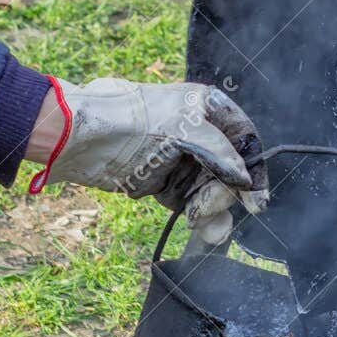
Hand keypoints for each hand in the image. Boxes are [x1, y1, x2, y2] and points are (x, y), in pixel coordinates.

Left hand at [27, 78, 268, 246]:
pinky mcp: (166, 183)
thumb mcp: (184, 127)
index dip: (254, 168)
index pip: (245, 137)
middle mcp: (198, 132)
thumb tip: (245, 180)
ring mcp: (182, 159)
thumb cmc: (132, 119)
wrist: (81, 138)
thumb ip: (221, 153)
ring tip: (203, 225)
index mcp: (206, 107)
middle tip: (208, 209)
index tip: (255, 199)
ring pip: (213, 190)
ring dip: (213, 210)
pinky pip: (192, 203)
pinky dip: (200, 217)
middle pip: (231, 170)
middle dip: (226, 194)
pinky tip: (203, 230)